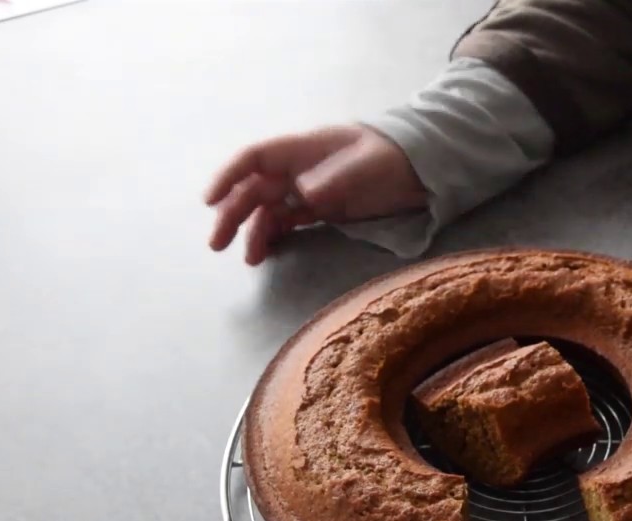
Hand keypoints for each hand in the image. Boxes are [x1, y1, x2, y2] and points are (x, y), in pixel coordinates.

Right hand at [204, 125, 428, 264]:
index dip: (229, 176)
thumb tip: (303, 192)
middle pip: (255, 189)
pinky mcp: (322, 208)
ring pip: (269, 210)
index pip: (255, 158)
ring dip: (253, 231)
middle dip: (233, 214)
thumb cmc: (392, 157)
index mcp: (303, 149)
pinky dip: (274, 236)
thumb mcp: (366, 165)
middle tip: (217, 244)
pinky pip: (288, 221)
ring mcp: (309, 189)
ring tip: (248, 260)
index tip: (210, 201)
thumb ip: (335, 178)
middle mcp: (299, 168)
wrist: (421, 168)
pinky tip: (266, 253)